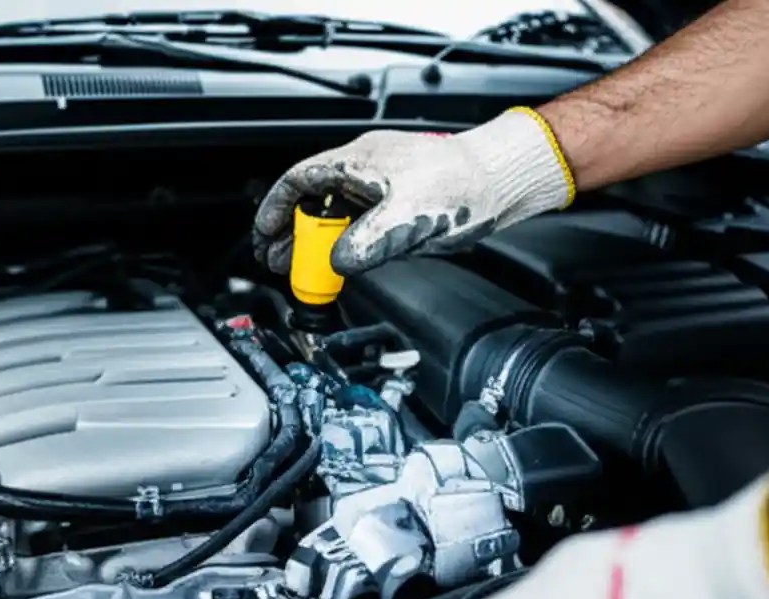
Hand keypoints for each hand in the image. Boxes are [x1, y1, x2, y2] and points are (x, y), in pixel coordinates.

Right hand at [252, 109, 574, 275]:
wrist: (504, 179)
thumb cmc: (463, 182)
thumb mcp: (407, 216)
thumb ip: (366, 242)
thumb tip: (339, 263)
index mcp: (358, 161)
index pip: (299, 181)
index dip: (275, 209)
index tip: (263, 236)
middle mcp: (365, 172)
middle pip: (312, 201)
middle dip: (291, 232)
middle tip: (278, 260)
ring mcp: (381, 188)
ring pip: (335, 215)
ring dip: (315, 241)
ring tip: (301, 267)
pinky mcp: (398, 204)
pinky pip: (359, 223)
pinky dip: (343, 242)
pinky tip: (341, 260)